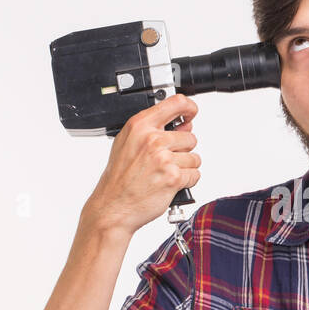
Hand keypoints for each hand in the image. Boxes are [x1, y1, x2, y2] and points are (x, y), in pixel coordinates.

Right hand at [80, 94, 199, 236]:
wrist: (113, 206)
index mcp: (139, 126)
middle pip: (190, 137)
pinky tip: (169, 183)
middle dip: (182, 150)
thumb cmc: (119, 178)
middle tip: (163, 161)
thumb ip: (154, 130)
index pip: (175, 104)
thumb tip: (184, 124)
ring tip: (164, 173)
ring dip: (184, 167)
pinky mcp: (173, 177)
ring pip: (194, 158)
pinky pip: (195, 175)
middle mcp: (152, 140)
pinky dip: (186, 181)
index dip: (189, 107)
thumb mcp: (128, 144)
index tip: (191, 112)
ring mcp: (163, 159)